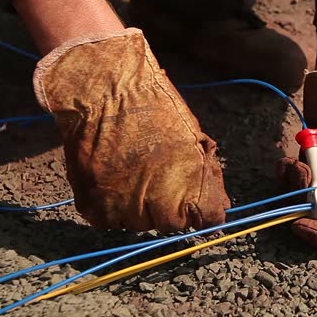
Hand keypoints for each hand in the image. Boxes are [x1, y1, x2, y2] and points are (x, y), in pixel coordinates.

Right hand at [33, 29, 230, 233]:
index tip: (196, 200)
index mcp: (187, 188)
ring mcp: (123, 209)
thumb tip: (222, 209)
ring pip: (139, 223)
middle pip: (171, 224)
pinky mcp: (94, 208)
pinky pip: (109, 219)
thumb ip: (208, 177)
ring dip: (139, 206)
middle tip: (157, 178)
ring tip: (132, 172)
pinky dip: (112, 205)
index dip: (203, 210)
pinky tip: (113, 177)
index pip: (207, 220)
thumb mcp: (193, 140)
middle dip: (169, 207)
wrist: (105, 91)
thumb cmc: (155, 110)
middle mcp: (156, 205)